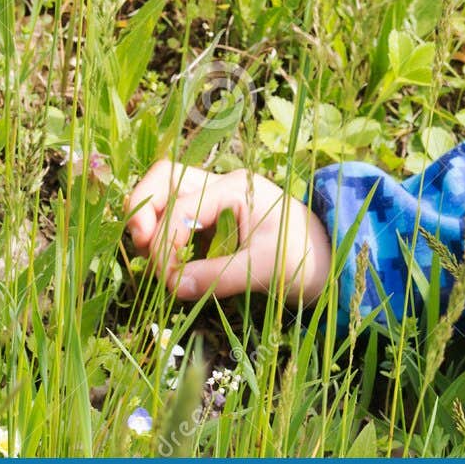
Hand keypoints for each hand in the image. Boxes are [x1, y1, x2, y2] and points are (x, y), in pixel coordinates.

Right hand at [123, 158, 333, 307]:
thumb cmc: (303, 258)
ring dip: (149, 219)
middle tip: (137, 245)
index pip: (183, 206)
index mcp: (237, 188)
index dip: (166, 242)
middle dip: (143, 208)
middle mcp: (221, 186)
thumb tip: (173, 286)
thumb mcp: (264, 269)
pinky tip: (164, 261)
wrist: (327, 260)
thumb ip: (218, 276)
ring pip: (165, 192)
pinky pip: (173, 215)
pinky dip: (160, 233)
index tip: (169, 279)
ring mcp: (214, 199)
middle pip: (165, 177)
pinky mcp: (211, 219)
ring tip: (150, 256)